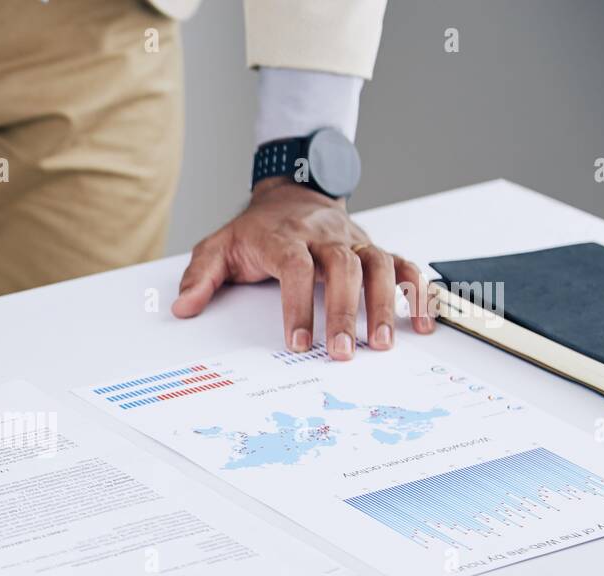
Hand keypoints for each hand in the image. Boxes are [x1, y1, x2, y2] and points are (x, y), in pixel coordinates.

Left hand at [172, 178, 433, 359]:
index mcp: (286, 236)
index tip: (297, 342)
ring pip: (379, 265)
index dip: (298, 305)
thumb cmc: (257, 230)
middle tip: (342, 351)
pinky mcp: (374, 249)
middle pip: (343, 268)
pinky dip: (418, 293)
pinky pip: (404, 267)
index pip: (296, 267)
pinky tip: (421, 323)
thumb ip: (201, 276)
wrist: (292, 195)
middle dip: (344, 311)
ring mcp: (355, 241)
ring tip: (380, 344)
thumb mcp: (219, 246)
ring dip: (384, 305)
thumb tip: (182, 307)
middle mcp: (326, 236)